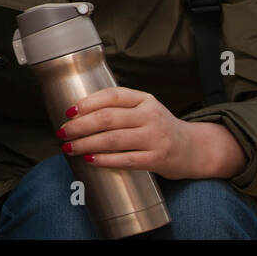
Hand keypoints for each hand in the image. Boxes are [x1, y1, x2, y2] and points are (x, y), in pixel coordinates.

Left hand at [56, 87, 244, 178]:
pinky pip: (126, 159)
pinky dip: (104, 160)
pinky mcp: (158, 159)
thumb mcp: (144, 109)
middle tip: (62, 133)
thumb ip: (119, 107)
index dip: (87, 102)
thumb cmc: (159, 128)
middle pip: (107, 118)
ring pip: (113, 139)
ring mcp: (155, 138)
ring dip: (86, 144)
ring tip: (69, 148)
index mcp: (144, 99)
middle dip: (79, 126)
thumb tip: (77, 114)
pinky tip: (90, 159)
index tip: (68, 112)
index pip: (112, 95)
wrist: (194, 149)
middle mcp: (150, 116)